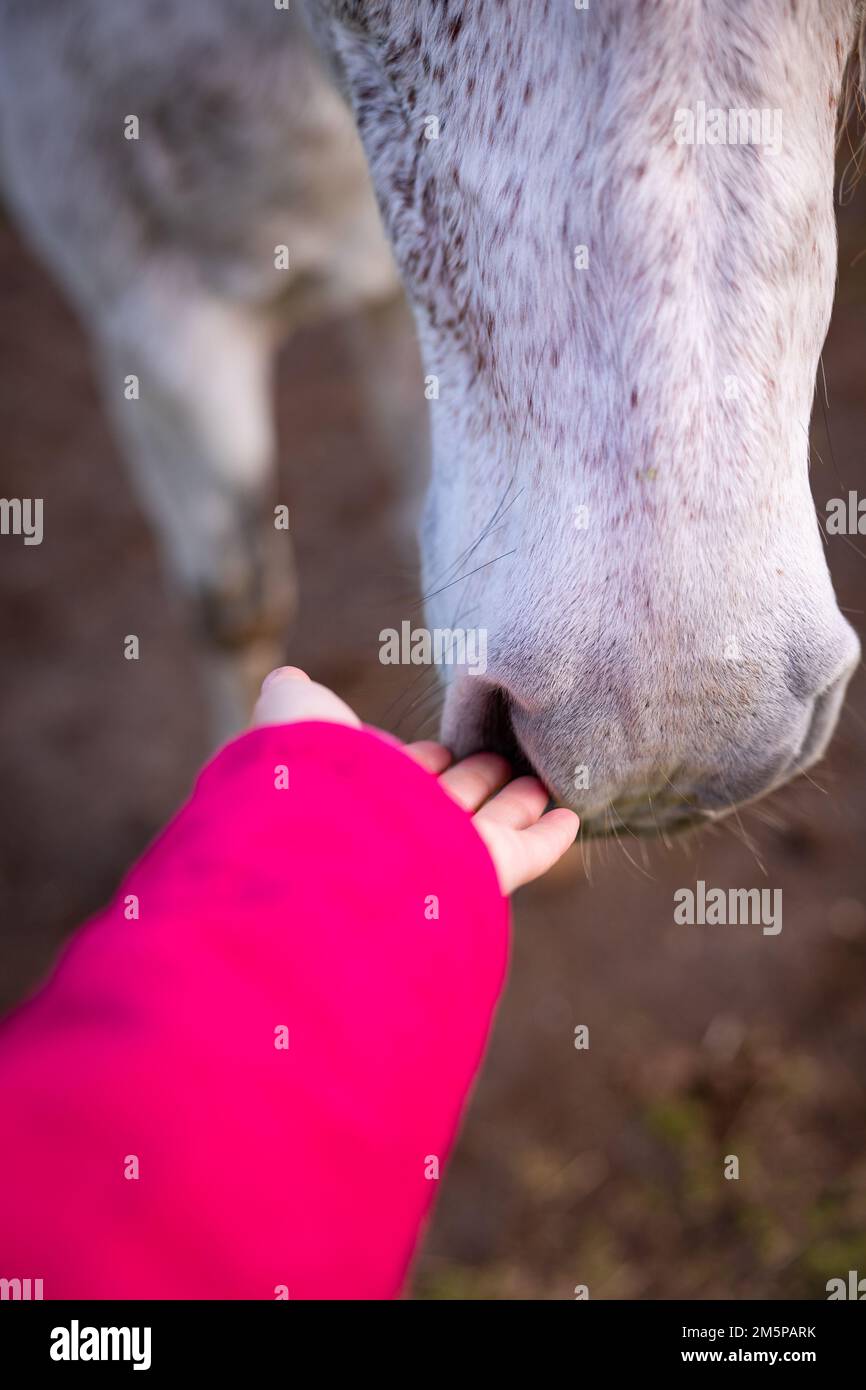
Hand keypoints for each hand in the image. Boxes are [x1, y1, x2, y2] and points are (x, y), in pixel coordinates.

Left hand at [253, 667, 578, 894]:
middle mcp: (397, 829)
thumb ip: (292, 696)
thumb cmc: (305, 772)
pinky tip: (570, 819)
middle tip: (501, 759)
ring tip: (540, 781)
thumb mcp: (292, 713)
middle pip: (448, 801)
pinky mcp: (483, 871)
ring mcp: (442, 854)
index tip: (444, 745)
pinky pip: (525, 853)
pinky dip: (550, 838)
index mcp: (356, 794)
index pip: (397, 775)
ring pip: (489, 825)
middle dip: (473, 778)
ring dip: (516, 802)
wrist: (323, 836)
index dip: (420, 759)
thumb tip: (288, 679)